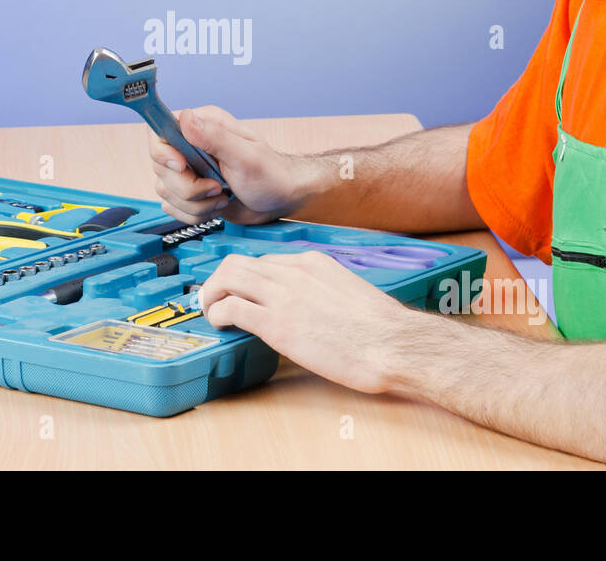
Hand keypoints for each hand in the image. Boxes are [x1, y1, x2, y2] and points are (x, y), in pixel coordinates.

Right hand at [148, 105, 307, 225]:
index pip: (160, 131)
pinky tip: (217, 206)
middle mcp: (191, 146)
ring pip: (166, 191)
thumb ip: (215, 137)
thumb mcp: (246, 155)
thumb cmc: (271, 174)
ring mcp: (189, 171)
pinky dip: (195, 213)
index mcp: (203, 126)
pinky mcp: (189, 192)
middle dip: (188, 187)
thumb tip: (186, 118)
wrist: (279, 200)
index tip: (181, 166)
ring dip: (195, 203)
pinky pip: (173, 208)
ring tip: (222, 197)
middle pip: (160, 168)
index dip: (163, 152)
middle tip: (216, 187)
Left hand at [195, 250, 406, 394]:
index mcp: (313, 262)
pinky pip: (232, 307)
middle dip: (219, 280)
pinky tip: (219, 324)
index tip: (240, 292)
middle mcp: (294, 272)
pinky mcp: (277, 324)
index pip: (265, 261)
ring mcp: (284, 296)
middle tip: (214, 299)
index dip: (246, 278)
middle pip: (238, 262)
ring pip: (228, 277)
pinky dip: (217, 313)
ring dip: (212, 293)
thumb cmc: (382, 329)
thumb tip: (311, 309)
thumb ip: (323, 292)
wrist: (395, 344)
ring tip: (210, 311)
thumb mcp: (349, 292)